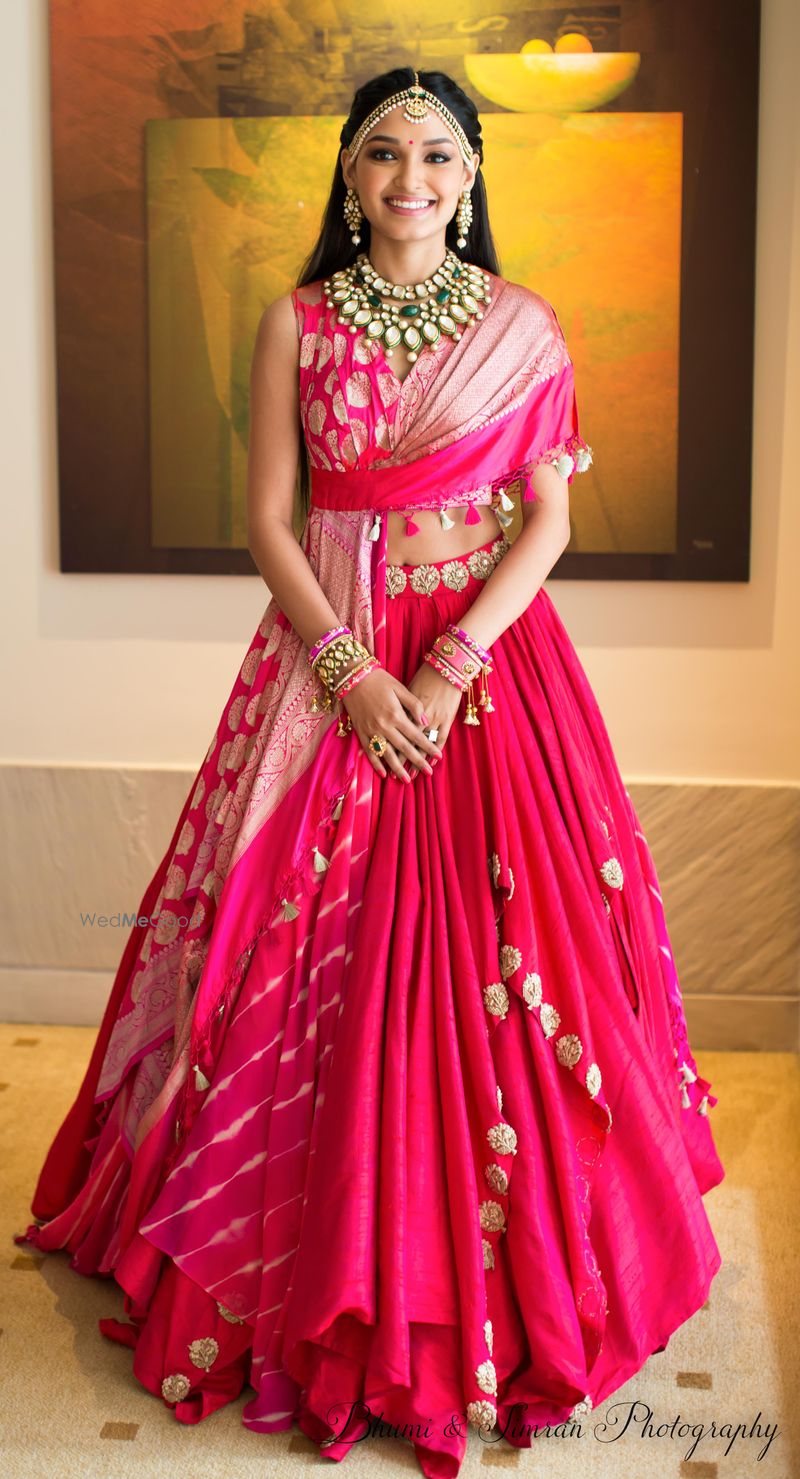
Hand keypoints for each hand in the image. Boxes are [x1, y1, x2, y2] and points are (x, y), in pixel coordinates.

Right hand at [339, 664, 446, 782]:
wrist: (351, 676)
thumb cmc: (378, 679)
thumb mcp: (399, 687)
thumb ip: (414, 704)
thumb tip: (425, 722)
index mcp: (395, 714)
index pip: (416, 735)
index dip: (428, 746)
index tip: (438, 756)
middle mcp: (383, 725)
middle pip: (404, 748)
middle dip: (417, 761)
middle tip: (428, 773)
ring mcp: (371, 730)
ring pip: (387, 754)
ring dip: (397, 768)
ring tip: (407, 780)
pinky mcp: (360, 732)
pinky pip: (369, 751)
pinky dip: (375, 763)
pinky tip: (383, 773)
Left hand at [398, 663, 462, 776]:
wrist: (443, 667)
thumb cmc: (421, 677)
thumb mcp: (401, 689)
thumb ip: (396, 709)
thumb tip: (390, 725)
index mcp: (400, 713)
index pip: (394, 739)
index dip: (391, 755)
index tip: (388, 770)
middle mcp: (415, 719)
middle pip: (407, 746)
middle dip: (403, 764)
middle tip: (400, 779)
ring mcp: (433, 719)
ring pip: (423, 745)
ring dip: (418, 760)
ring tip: (415, 775)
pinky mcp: (446, 718)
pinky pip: (441, 738)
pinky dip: (436, 749)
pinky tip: (434, 759)